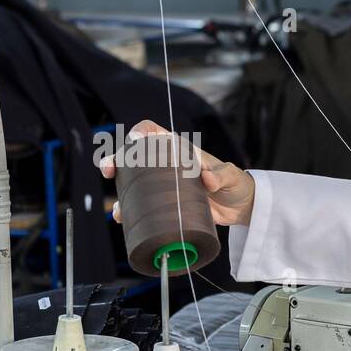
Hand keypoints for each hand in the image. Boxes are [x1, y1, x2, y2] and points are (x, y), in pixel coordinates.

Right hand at [98, 119, 255, 227]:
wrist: (241, 207)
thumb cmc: (236, 184)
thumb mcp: (231, 176)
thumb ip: (221, 176)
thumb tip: (208, 180)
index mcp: (178, 150)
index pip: (152, 132)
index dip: (139, 132)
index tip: (133, 141)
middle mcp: (166, 165)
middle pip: (133, 157)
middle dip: (115, 160)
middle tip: (109, 170)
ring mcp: (163, 186)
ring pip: (133, 183)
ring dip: (120, 193)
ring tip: (118, 208)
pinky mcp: (165, 204)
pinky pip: (143, 205)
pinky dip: (131, 211)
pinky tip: (124, 219)